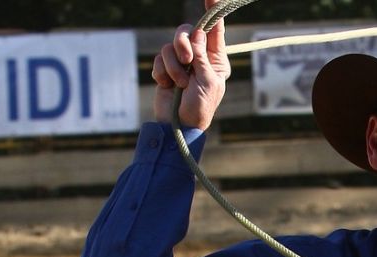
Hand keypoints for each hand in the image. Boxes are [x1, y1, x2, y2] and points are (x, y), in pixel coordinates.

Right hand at [151, 0, 230, 129]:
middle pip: (188, 31)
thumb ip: (200, 56)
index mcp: (216, 60)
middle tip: (186, 60)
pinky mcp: (166, 68)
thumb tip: (196, 33)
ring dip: (173, 65)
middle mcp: (199, 57)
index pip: (215, 31)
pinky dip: (162, 72)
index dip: (212, 12)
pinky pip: (160, 58)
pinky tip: (167, 86)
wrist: (178, 125)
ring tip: (179, 84)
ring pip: (171, 45)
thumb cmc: (198, 108)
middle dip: (183, 43)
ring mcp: (182, 62)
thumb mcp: (206, 81)